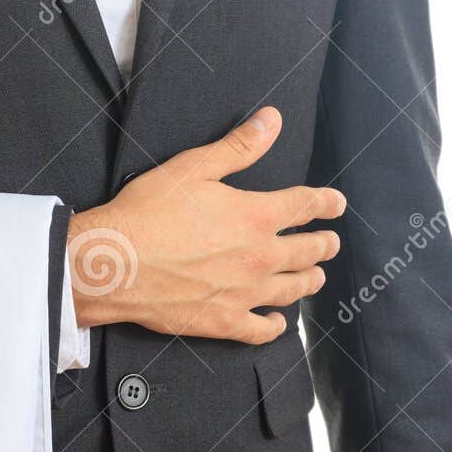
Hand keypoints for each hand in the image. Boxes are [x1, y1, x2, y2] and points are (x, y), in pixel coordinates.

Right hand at [66, 107, 344, 342]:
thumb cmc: (148, 212)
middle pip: (307, 251)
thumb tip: (271, 121)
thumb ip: (238, 147)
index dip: (326, 203)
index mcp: (256, 216)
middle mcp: (259, 257)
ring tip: (316, 276)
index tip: (337, 204)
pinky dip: (275, 327)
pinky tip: (280, 322)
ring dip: (309, 281)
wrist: (115, 263)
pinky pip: (261, 330)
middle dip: (324, 245)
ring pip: (292, 290)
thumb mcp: (194, 167)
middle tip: (331, 243)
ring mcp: (244, 293)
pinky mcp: (223, 322)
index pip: (305, 206)